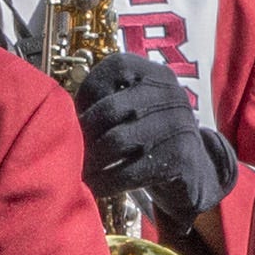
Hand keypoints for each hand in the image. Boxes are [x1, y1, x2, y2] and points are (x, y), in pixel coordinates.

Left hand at [71, 51, 238, 228]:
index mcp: (157, 74)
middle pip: (110, 109)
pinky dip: (105, 182)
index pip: (115, 67)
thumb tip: (59, 112)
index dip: (89, 89)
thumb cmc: (151, 138)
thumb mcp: (136, 109)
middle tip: (67, 150)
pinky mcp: (180, 159)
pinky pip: (129, 172)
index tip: (76, 113)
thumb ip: (108, 100)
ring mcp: (179, 126)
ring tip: (76, 170)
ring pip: (116, 141)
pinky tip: (93, 187)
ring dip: (90, 160)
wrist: (194, 175)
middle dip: (83, 133)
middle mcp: (171, 95)